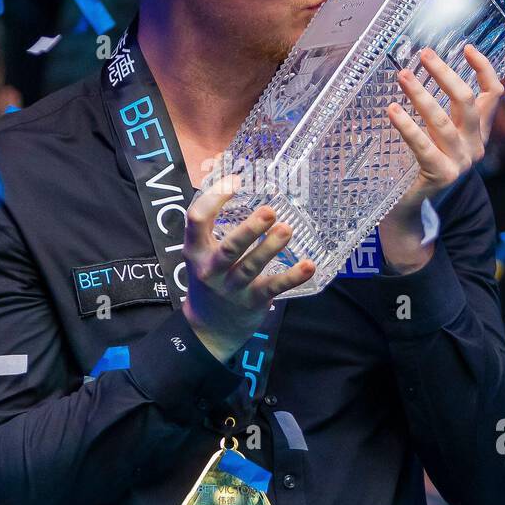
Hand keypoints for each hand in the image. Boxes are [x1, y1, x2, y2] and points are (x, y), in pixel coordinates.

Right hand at [181, 174, 315, 361]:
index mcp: (196, 250)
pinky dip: (292, 276)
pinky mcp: (253, 301)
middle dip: (249, 230)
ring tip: (287, 229)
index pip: (197, 220)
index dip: (214, 198)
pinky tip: (308, 265)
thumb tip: (231, 177)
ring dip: (271, 248)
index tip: (236, 181)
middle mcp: (211, 269)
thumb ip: (213, 225)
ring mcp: (232, 288)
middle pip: (229, 248)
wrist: (209, 327)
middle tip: (269, 211)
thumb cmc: (211, 278)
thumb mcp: (201, 252)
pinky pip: (274, 287)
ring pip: (251, 267)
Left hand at [377, 45, 503, 271]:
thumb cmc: (420, 161)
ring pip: (442, 120)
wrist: (410, 205)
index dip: (484, 69)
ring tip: (401, 76)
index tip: (466, 47)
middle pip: (467, 101)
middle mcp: (474, 145)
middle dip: (445, 74)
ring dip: (420, 95)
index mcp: (478, 131)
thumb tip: (418, 67)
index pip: (493, 94)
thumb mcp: (437, 132)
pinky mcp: (442, 175)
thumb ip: (439, 108)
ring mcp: (461, 162)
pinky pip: (424, 146)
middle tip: (423, 54)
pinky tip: (392, 110)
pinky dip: (407, 126)